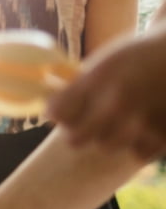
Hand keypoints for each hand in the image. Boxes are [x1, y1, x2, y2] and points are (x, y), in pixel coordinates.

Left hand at [48, 29, 165, 159]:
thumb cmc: (140, 56)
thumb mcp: (106, 62)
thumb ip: (81, 86)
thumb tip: (53, 109)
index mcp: (97, 79)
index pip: (57, 112)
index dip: (56, 113)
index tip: (60, 111)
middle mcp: (117, 102)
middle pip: (76, 139)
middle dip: (77, 132)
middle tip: (85, 124)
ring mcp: (141, 121)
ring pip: (107, 146)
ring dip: (110, 137)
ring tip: (119, 121)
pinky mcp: (164, 135)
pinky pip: (139, 152)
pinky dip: (140, 143)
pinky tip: (144, 126)